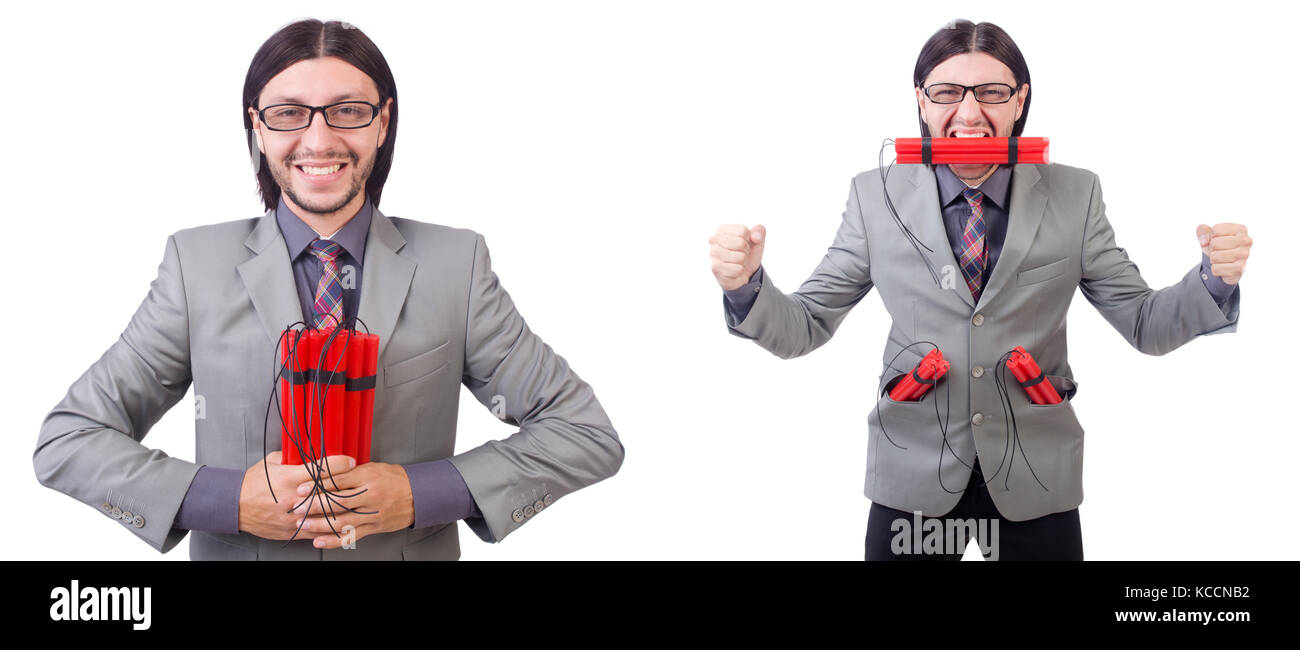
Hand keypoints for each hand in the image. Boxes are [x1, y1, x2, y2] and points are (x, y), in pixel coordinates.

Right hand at [238, 451, 355, 540]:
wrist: (234, 506)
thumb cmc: (253, 484)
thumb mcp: (270, 463)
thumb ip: (290, 457)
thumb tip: (306, 450)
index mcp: (288, 478)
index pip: (319, 469)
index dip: (339, 464)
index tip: (351, 461)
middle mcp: (293, 498)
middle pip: (327, 492)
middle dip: (346, 484)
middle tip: (359, 479)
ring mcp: (293, 516)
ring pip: (325, 514)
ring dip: (343, 508)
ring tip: (358, 502)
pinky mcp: (292, 530)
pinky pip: (317, 531)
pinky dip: (330, 528)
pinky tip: (343, 523)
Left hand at [294, 461, 413, 548]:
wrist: (418, 495)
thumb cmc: (395, 479)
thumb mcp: (373, 468)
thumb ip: (350, 472)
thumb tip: (325, 473)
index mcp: (367, 477)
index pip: (338, 480)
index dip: (317, 485)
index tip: (302, 488)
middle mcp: (369, 495)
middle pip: (337, 501)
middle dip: (314, 505)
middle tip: (297, 506)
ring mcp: (371, 513)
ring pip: (342, 520)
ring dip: (319, 523)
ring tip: (303, 524)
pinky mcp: (373, 527)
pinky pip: (351, 536)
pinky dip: (334, 540)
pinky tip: (320, 541)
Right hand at [710, 224, 765, 290]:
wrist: (744, 272)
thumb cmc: (747, 253)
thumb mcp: (757, 240)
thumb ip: (759, 230)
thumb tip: (755, 238)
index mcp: (723, 229)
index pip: (743, 231)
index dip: (749, 240)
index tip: (745, 244)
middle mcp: (714, 239)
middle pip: (741, 243)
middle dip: (746, 251)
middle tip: (742, 254)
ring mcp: (713, 253)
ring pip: (740, 257)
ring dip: (743, 262)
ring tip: (738, 262)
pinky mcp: (715, 267)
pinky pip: (738, 269)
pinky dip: (740, 271)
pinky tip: (734, 271)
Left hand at [1197, 223, 1251, 284]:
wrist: (1224, 264)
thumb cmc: (1218, 246)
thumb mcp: (1208, 234)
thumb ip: (1202, 230)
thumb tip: (1204, 242)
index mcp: (1240, 229)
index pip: (1216, 230)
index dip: (1211, 237)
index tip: (1218, 240)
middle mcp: (1246, 241)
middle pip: (1215, 243)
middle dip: (1211, 249)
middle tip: (1219, 251)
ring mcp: (1245, 255)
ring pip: (1215, 257)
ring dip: (1213, 259)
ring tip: (1221, 258)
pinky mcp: (1239, 269)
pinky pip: (1216, 269)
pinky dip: (1215, 269)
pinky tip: (1222, 267)